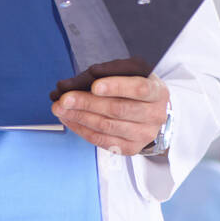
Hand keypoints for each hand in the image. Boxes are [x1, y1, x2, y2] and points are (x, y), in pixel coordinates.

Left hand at [52, 73, 169, 155]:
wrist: (152, 114)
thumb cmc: (138, 90)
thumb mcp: (134, 73)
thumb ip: (115, 72)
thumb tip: (89, 76)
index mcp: (158, 92)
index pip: (139, 89)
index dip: (116, 87)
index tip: (94, 86)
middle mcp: (155, 115)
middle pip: (118, 110)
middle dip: (87, 103)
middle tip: (65, 99)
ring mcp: (144, 135)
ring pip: (107, 127)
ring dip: (79, 117)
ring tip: (61, 109)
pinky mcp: (131, 148)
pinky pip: (102, 141)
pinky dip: (82, 130)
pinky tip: (70, 119)